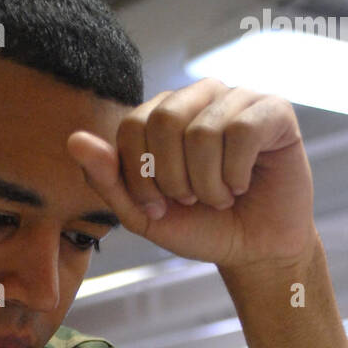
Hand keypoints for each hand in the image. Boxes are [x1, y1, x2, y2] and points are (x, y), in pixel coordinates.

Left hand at [67, 78, 315, 270]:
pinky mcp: (274, 110)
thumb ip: (108, 179)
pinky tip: (243, 185)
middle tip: (191, 199)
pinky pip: (242, 132)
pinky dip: (236, 174)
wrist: (253, 250)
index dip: (140, 176)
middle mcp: (199, 96)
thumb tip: (74, 140)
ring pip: (203, 131)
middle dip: (172, 178)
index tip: (158, 206)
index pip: (132, 126)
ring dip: (208, 184)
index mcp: (163, 114)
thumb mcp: (143, 215)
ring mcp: (237, 98)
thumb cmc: (200, 227)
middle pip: (164, 120)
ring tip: (220, 196)